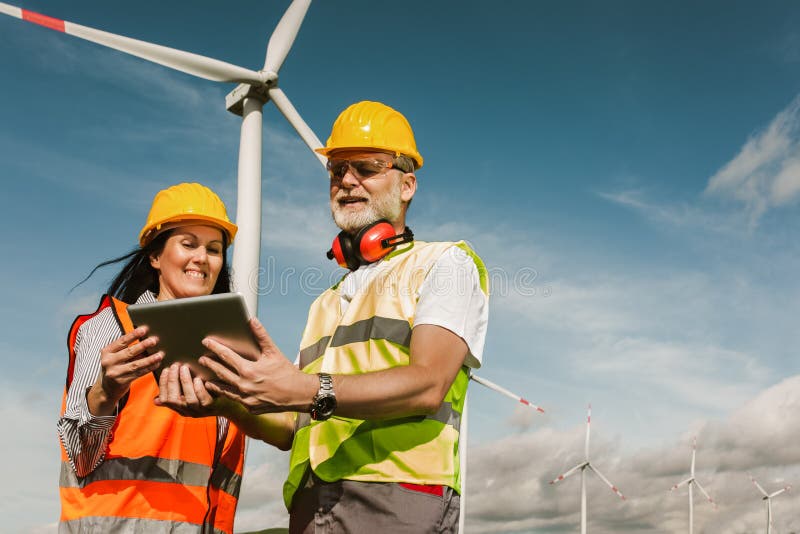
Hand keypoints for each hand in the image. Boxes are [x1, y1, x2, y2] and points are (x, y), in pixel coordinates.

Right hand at [88, 327, 162, 414]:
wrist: (106, 390)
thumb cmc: (114, 369)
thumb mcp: (115, 357)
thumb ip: (127, 349)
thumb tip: (146, 340)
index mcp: (107, 352)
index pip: (122, 341)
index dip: (133, 335)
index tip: (144, 329)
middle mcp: (108, 362)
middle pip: (129, 352)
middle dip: (143, 345)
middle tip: (154, 340)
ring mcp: (114, 372)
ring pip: (136, 364)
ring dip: (150, 359)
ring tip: (160, 354)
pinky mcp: (121, 381)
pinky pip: (138, 373)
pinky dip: (149, 368)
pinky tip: (156, 364)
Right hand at [154, 363, 222, 417]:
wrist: (228, 405)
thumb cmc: (206, 396)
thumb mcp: (188, 398)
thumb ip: (175, 396)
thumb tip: (156, 400)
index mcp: (180, 408)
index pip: (165, 399)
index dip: (163, 384)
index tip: (166, 369)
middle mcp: (188, 411)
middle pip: (174, 399)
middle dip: (172, 380)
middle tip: (175, 365)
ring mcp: (200, 409)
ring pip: (188, 399)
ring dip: (184, 381)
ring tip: (184, 368)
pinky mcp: (212, 406)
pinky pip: (203, 399)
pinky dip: (198, 388)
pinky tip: (198, 379)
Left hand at [200, 317, 315, 413]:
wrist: (297, 394)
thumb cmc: (286, 372)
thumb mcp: (273, 352)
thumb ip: (261, 336)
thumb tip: (252, 320)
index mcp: (249, 370)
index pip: (226, 356)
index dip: (215, 348)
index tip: (206, 342)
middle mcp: (244, 385)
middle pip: (221, 373)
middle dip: (210, 364)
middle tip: (201, 359)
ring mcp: (245, 398)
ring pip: (223, 389)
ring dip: (213, 382)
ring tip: (205, 378)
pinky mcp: (249, 407)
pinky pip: (233, 399)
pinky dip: (225, 393)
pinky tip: (221, 390)